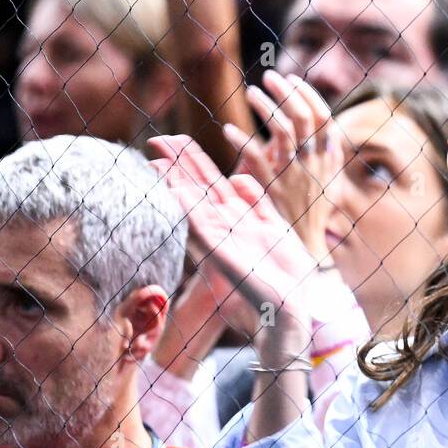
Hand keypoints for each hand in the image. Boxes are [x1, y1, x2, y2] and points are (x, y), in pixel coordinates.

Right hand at [149, 134, 317, 322]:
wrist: (291, 307)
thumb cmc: (285, 274)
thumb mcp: (275, 228)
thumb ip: (258, 203)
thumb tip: (238, 177)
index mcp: (241, 217)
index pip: (212, 181)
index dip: (194, 160)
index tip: (175, 141)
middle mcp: (227, 226)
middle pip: (199, 187)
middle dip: (180, 164)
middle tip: (156, 140)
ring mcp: (222, 239)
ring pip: (195, 204)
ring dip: (176, 182)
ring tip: (157, 160)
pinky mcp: (222, 255)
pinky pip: (201, 227)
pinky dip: (189, 209)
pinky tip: (176, 190)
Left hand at [225, 69, 344, 259]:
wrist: (305, 247)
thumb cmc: (315, 212)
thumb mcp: (329, 182)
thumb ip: (327, 155)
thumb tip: (323, 129)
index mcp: (328, 159)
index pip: (323, 117)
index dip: (308, 94)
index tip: (291, 78)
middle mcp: (314, 164)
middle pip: (303, 118)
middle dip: (286, 93)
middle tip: (269, 77)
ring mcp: (295, 176)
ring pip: (283, 133)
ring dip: (266, 109)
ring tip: (251, 92)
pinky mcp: (274, 190)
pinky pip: (257, 160)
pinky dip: (243, 142)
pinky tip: (228, 130)